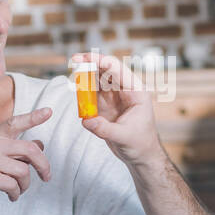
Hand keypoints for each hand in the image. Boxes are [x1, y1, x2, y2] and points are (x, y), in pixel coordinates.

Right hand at [0, 106, 52, 214]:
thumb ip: (13, 150)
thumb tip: (40, 144)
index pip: (15, 123)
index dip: (33, 117)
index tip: (49, 111)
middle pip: (30, 150)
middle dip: (43, 165)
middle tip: (47, 176)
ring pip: (23, 171)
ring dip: (25, 185)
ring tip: (18, 190)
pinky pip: (13, 185)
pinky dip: (16, 193)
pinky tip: (11, 196)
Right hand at [68, 51, 162, 167]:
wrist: (140, 156)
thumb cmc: (140, 144)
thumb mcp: (124, 137)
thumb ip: (105, 129)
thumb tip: (86, 120)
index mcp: (136, 91)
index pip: (118, 70)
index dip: (102, 61)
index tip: (86, 59)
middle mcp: (124, 90)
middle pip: (106, 70)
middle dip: (90, 64)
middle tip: (74, 60)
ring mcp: (113, 97)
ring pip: (97, 80)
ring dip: (85, 76)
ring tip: (73, 77)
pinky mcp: (104, 105)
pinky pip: (91, 94)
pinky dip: (83, 92)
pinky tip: (77, 91)